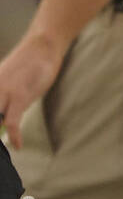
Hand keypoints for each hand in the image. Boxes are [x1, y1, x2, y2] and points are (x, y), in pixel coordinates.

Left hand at [0, 34, 64, 149]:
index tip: (0, 132)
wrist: (42, 46)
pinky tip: (18, 145)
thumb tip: (2, 116)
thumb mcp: (8, 79)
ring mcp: (4, 92)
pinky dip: (15, 136)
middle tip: (0, 144)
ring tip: (2, 152)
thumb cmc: (27, 63)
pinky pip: (12, 121)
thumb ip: (2, 97)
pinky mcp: (19, 96)